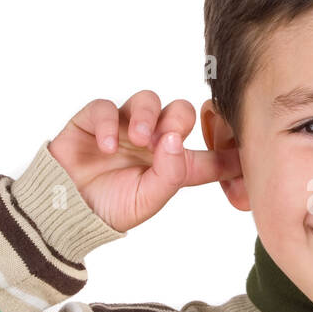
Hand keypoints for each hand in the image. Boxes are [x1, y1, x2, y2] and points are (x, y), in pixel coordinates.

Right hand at [48, 91, 240, 232]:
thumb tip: (176, 140)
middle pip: (179, 112)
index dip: (229, 153)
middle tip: (167, 140)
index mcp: (172, 164)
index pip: (209, 154)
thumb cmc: (108, 208)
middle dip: (179, 120)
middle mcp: (152, 141)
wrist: (64, 212)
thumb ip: (170, 173)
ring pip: (146, 100)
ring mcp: (124, 127)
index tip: (248, 152)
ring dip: (147, 117)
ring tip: (139, 141)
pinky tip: (107, 146)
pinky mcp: (94, 120)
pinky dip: (109, 124)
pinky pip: (106, 107)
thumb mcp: (147, 199)